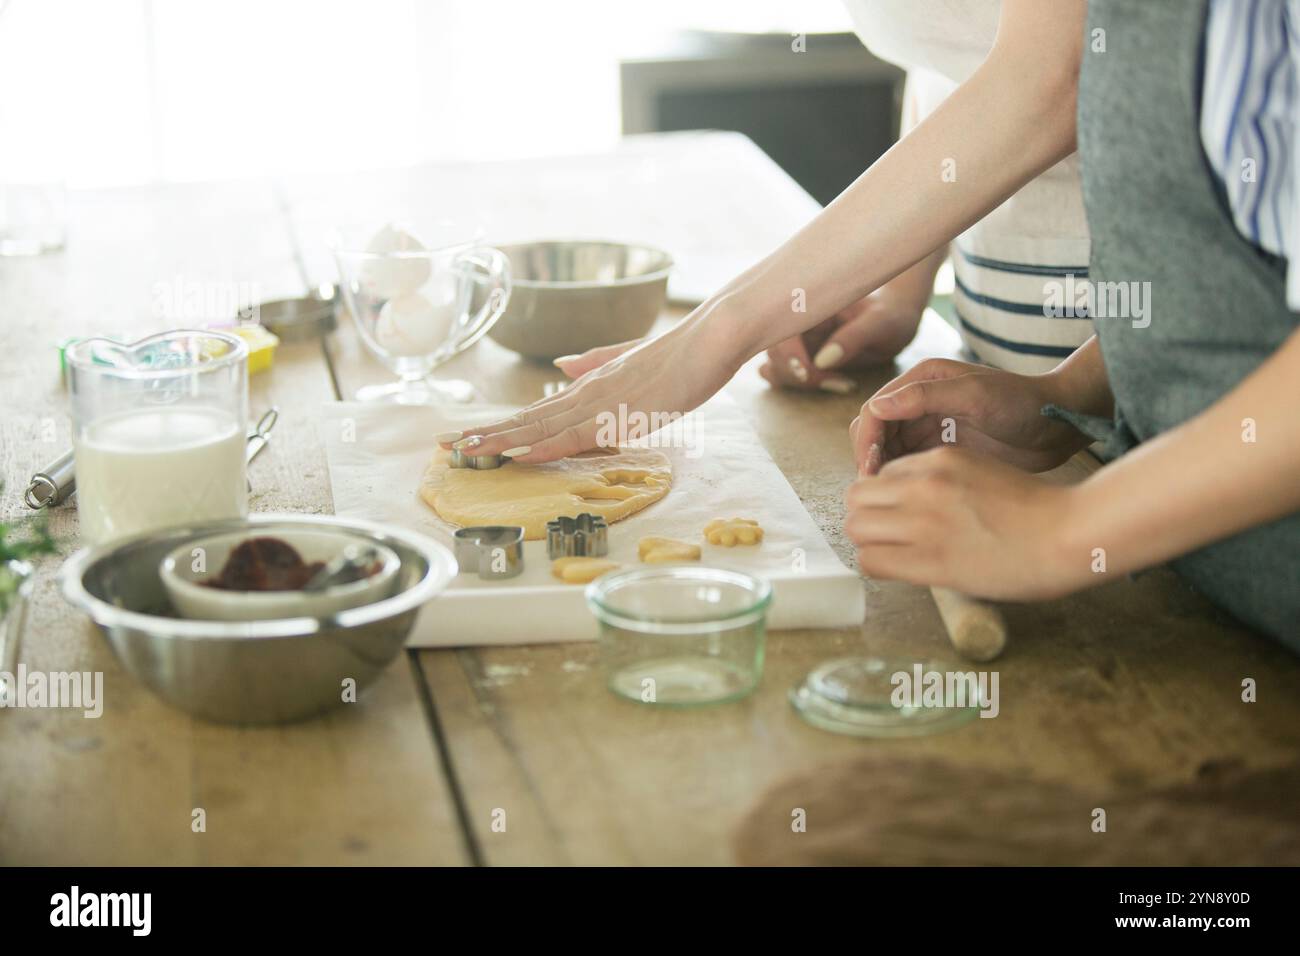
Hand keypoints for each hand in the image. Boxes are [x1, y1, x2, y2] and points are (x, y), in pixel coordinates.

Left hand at [442, 310, 745, 462]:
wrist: (713, 335)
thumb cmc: (684, 353)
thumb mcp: (633, 361)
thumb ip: (597, 364)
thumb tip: (562, 365)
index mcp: (592, 383)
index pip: (538, 410)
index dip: (502, 423)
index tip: (469, 434)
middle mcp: (589, 391)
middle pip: (529, 417)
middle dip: (487, 433)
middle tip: (445, 445)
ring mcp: (604, 402)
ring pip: (543, 426)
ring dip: (504, 439)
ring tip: (466, 450)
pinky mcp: (623, 414)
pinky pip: (577, 435)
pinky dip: (546, 445)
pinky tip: (522, 454)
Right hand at [759, 288, 923, 391]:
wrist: (895, 317)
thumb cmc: (891, 314)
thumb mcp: (881, 322)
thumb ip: (853, 337)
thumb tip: (821, 361)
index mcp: (809, 301)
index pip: (780, 329)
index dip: (789, 355)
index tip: (811, 374)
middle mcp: (794, 319)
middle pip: (772, 353)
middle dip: (798, 375)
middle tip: (838, 382)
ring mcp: (793, 339)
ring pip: (772, 367)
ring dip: (798, 382)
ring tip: (838, 382)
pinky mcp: (797, 356)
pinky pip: (780, 374)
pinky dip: (799, 385)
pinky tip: (833, 382)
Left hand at [844, 446, 1088, 599]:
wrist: (1069, 534)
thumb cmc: (1036, 510)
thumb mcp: (981, 474)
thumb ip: (943, 482)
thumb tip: (913, 506)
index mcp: (939, 460)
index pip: (881, 474)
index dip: (884, 497)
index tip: (897, 514)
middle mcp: (924, 484)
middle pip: (856, 495)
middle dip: (866, 514)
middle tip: (885, 533)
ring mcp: (923, 520)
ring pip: (856, 526)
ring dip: (869, 540)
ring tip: (891, 552)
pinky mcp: (928, 558)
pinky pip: (872, 560)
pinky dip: (876, 565)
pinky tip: (897, 570)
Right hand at [849, 358, 1090, 475]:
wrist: (1058, 425)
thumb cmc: (1022, 402)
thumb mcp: (974, 395)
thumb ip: (924, 397)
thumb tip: (875, 406)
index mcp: (922, 379)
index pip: (876, 408)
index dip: (868, 438)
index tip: (869, 467)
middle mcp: (920, 401)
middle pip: (876, 430)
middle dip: (869, 455)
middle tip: (875, 487)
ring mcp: (929, 426)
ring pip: (888, 450)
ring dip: (881, 470)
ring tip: (887, 496)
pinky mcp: (940, 450)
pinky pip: (908, 465)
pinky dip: (899, 479)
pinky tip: (904, 497)